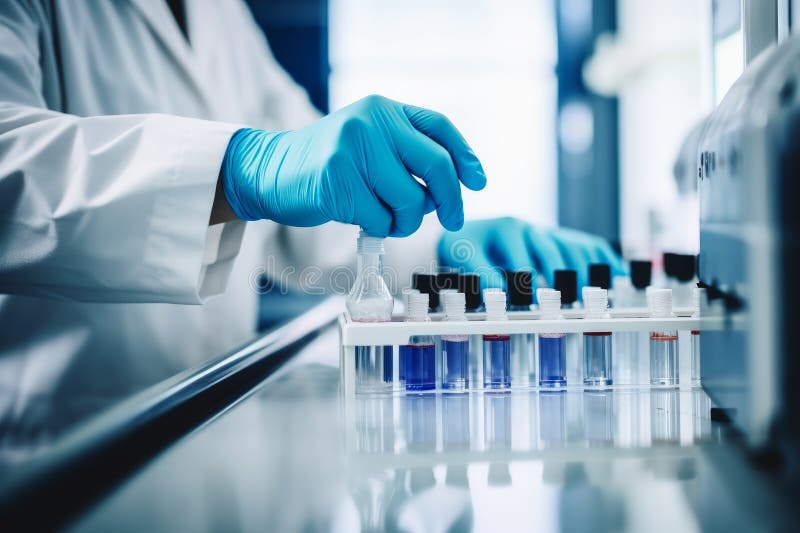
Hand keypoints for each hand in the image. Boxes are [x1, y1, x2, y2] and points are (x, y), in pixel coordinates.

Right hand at [220, 95, 485, 236]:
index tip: (478, 183)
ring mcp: (353, 149)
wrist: (270, 171)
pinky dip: (378, 228)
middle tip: (452, 220)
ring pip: (411, 200)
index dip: (465, 157)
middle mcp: (371, 122)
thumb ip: (404, 154)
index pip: (439, 128)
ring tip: (387, 218)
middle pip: (436, 165)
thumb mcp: (367, 143)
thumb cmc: (326, 165)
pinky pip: (381, 218)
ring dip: (406, 221)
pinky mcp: (337, 180)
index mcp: (383, 109)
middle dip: (451, 200)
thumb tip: (453, 188)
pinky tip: (362, 219)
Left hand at [438, 217, 624, 288]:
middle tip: (569, 302)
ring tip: (591, 295)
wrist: (468, 231)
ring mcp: (547, 232)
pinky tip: (619, 274)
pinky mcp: (558, 238)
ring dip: (583, 272)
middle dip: (560, 278)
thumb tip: (497, 294)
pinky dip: (603, 259)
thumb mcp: (459, 256)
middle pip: (552, 253)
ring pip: (573, 248)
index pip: (521, 260)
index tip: (535, 301)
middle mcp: (529, 228)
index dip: (528, 283)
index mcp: (505, 229)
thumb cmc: (463, 246)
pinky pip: (585, 244)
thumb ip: (477, 273)